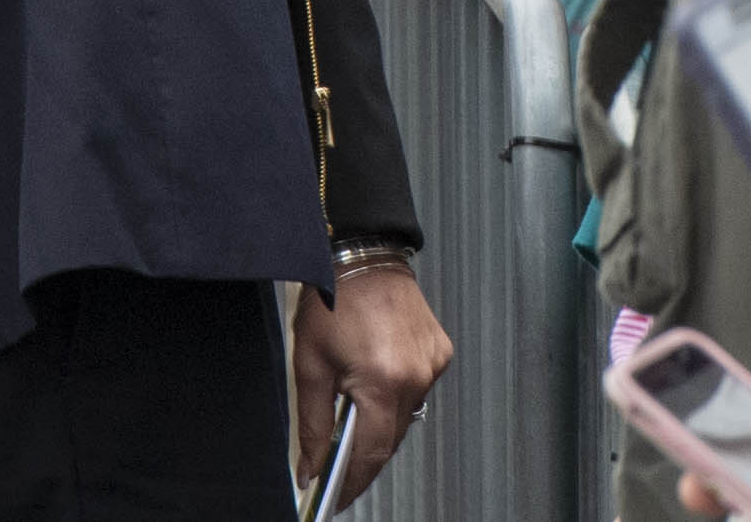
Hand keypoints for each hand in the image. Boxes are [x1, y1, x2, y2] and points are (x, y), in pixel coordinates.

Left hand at [295, 262, 452, 510]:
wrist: (364, 252)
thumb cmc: (334, 299)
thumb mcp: (310, 365)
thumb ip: (313, 424)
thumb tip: (311, 468)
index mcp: (382, 382)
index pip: (372, 454)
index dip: (352, 482)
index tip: (336, 497)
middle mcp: (416, 376)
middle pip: (391, 439)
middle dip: (364, 456)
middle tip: (336, 463)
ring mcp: (432, 364)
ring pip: (406, 416)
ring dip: (381, 423)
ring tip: (353, 410)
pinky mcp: (440, 352)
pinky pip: (418, 388)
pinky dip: (397, 394)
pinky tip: (377, 377)